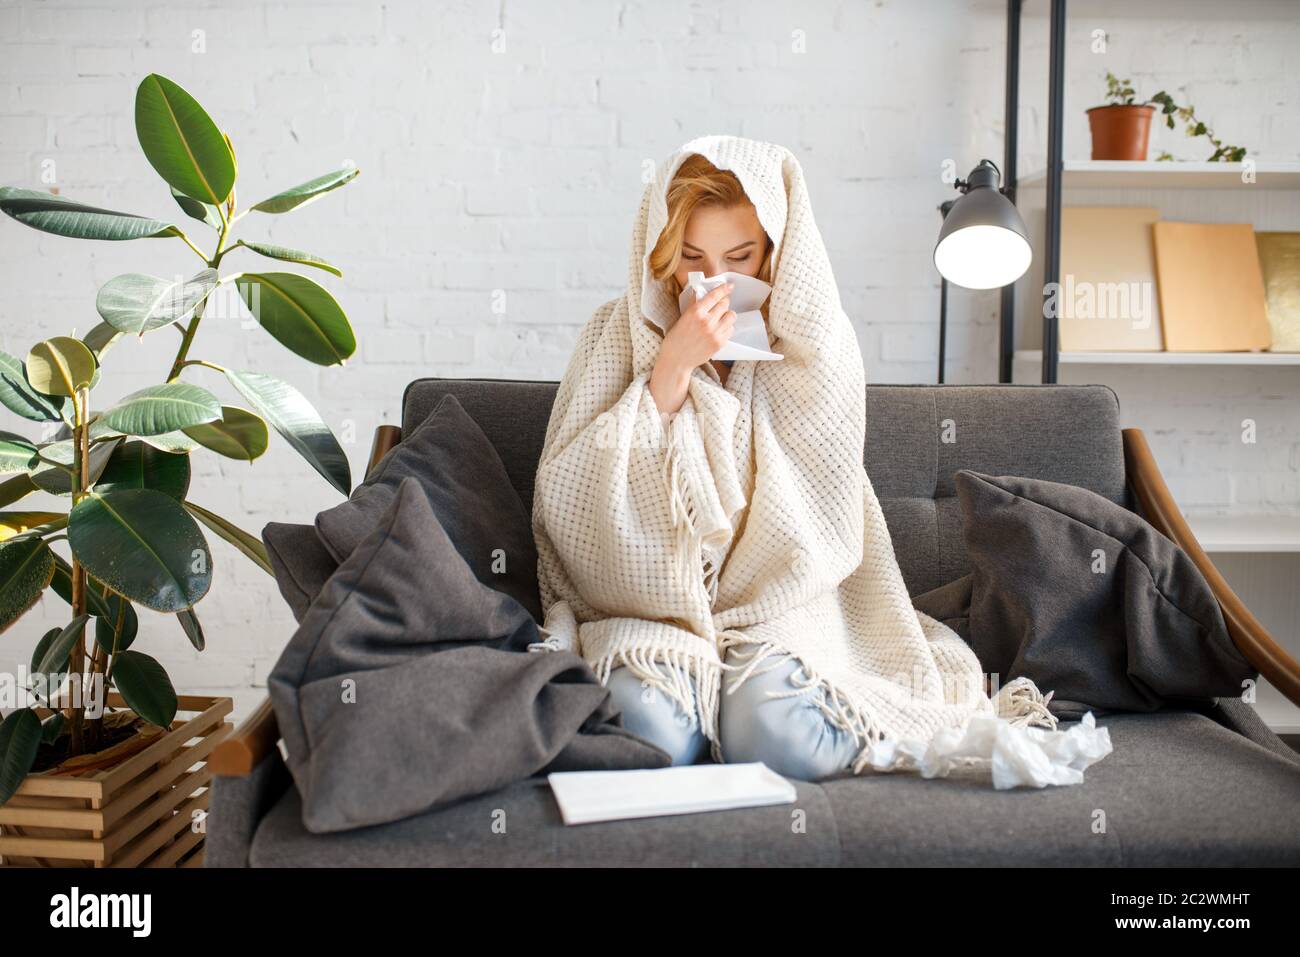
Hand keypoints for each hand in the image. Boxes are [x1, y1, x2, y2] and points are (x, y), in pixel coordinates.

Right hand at [649, 282, 735, 413]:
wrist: (677, 360)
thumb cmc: (676, 338)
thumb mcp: (682, 318)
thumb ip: (693, 304)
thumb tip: (700, 291)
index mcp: (696, 312)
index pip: (715, 295)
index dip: (724, 289)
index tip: (729, 286)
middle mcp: (707, 321)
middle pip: (725, 304)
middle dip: (723, 302)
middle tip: (720, 304)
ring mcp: (715, 333)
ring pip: (731, 316)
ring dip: (727, 315)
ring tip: (721, 318)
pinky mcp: (720, 343)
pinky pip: (731, 330)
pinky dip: (727, 327)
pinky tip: (719, 329)